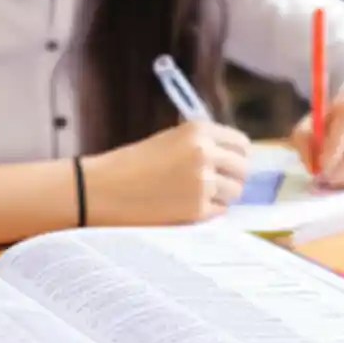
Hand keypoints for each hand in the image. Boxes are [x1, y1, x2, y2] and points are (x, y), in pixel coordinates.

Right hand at [83, 121, 251, 225]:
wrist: (100, 189)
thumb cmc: (132, 163)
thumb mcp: (172, 140)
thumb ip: (204, 145)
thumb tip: (238, 160)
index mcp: (199, 131)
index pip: (241, 144)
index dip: (237, 156)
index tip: (230, 164)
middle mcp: (204, 153)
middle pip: (243, 169)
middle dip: (233, 177)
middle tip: (217, 184)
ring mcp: (202, 182)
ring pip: (235, 192)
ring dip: (221, 196)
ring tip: (195, 195)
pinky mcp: (196, 210)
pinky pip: (219, 212)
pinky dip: (208, 211)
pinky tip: (185, 206)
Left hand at [291, 89, 343, 189]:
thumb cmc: (339, 115)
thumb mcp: (317, 118)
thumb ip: (304, 139)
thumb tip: (311, 168)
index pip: (334, 148)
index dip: (323, 165)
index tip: (318, 169)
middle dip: (332, 177)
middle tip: (325, 177)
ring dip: (343, 182)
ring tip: (337, 174)